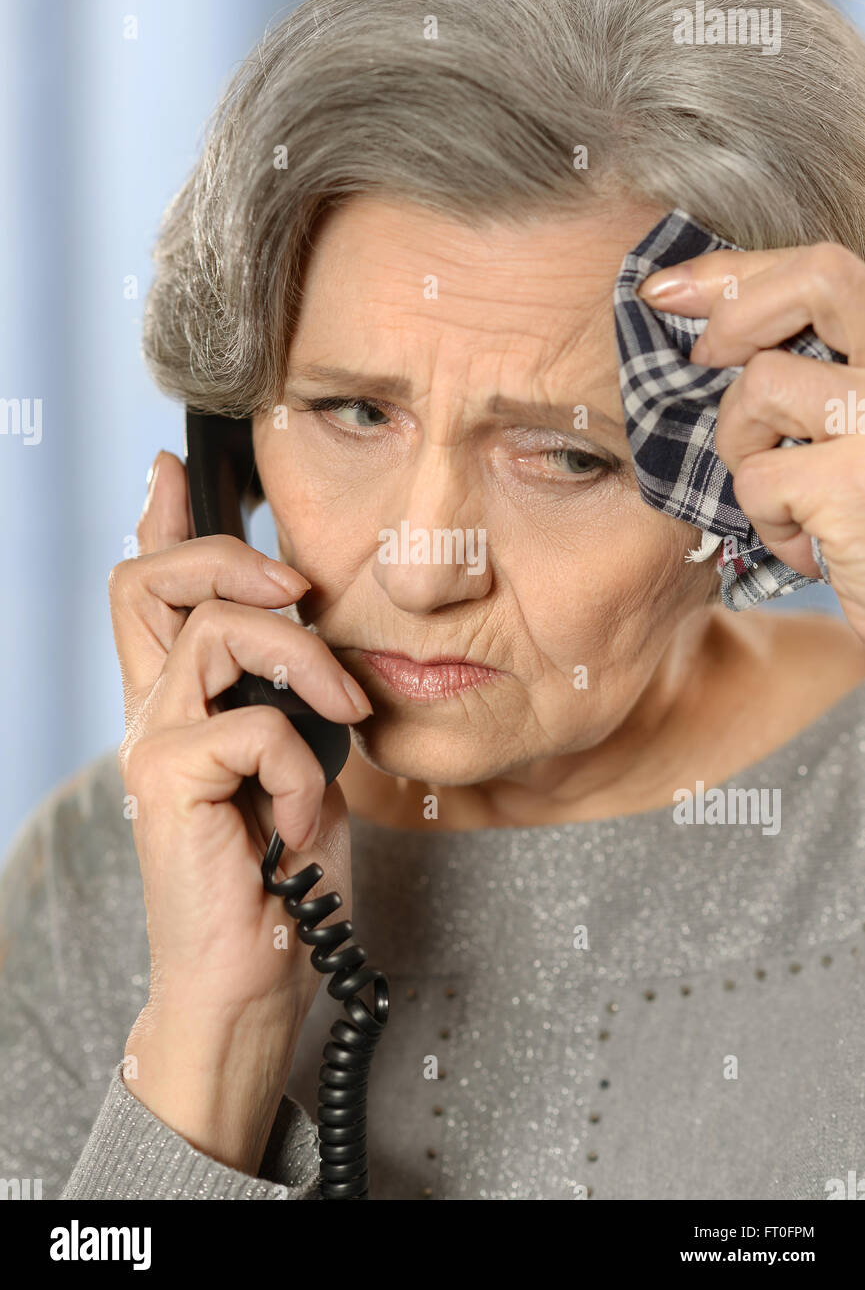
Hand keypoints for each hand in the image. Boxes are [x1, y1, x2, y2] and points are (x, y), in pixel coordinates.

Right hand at [110, 449, 372, 1173]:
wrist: (254, 982)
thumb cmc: (282, 881)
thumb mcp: (302, 766)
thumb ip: (288, 702)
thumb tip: (310, 641)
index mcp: (182, 707)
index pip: (149, 595)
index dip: (159, 524)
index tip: (170, 469)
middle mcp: (153, 714)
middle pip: (151, 579)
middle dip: (231, 553)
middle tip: (299, 586)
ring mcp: (153, 745)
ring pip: (215, 627)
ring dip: (302, 659)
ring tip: (340, 716)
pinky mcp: (167, 781)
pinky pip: (254, 726)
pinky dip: (305, 767)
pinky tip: (304, 817)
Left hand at [639, 242, 864, 641]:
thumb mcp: (853, 427)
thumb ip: (815, 364)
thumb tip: (700, 312)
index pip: (829, 268)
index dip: (736, 269)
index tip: (667, 289)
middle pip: (820, 277)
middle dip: (737, 312)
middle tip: (704, 359)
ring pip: (764, 383)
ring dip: (745, 442)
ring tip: (786, 492)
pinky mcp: (857, 482)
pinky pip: (758, 476)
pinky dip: (766, 519)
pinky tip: (811, 548)